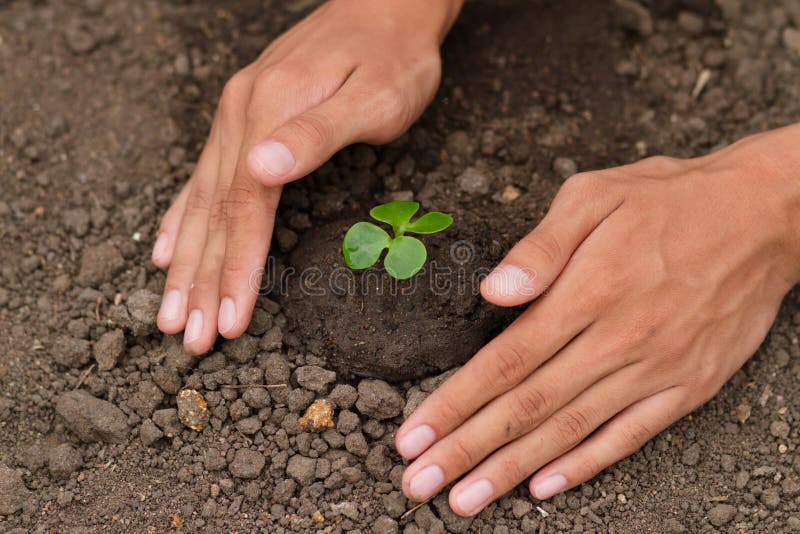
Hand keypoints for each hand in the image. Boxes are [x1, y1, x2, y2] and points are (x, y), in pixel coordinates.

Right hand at [151, 0, 461, 352]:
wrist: (386, 6)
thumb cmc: (392, 58)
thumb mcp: (372, 96)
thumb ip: (317, 134)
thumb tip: (261, 170)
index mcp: (268, 115)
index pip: (244, 211)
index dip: (234, 270)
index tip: (226, 323)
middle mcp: (240, 117)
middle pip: (213, 214)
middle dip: (199, 281)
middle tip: (188, 338)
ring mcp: (236, 117)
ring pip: (201, 201)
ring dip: (184, 261)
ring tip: (170, 310)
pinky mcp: (244, 117)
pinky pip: (201, 177)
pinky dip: (181, 218)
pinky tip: (166, 245)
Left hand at [396, 125, 799, 515]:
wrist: (764, 214)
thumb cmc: (669, 198)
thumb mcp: (596, 194)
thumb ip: (541, 245)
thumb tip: (494, 291)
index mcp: (587, 292)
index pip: (505, 361)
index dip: (455, 403)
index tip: (415, 435)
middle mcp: (617, 339)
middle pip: (526, 406)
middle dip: (467, 448)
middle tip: (420, 484)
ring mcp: (654, 369)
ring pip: (569, 430)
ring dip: (511, 469)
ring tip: (466, 500)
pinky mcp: (687, 386)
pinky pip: (629, 436)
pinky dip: (584, 464)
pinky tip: (544, 487)